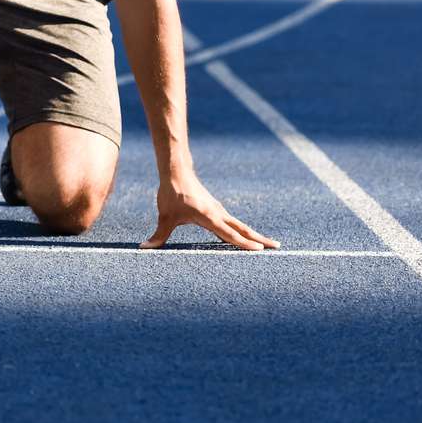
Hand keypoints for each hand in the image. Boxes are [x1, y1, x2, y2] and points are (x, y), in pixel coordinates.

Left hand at [142, 174, 278, 250]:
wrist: (177, 172)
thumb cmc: (171, 194)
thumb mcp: (165, 216)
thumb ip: (159, 234)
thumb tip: (144, 248)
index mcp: (209, 217)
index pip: (229, 233)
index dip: (243, 242)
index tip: (259, 250)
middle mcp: (218, 214)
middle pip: (242, 229)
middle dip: (259, 239)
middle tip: (277, 247)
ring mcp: (219, 211)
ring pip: (239, 225)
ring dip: (253, 235)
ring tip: (267, 244)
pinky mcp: (216, 209)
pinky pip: (232, 223)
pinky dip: (242, 230)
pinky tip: (244, 237)